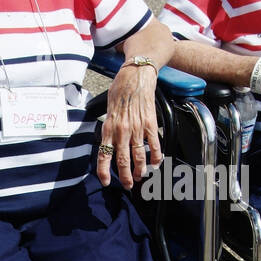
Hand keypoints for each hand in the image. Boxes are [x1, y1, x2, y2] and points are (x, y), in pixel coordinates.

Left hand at [97, 64, 161, 188]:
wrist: (135, 76)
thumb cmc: (120, 90)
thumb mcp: (107, 109)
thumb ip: (109, 127)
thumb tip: (108, 143)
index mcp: (108, 127)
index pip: (103, 155)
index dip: (104, 171)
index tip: (106, 182)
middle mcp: (121, 130)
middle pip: (122, 161)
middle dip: (125, 177)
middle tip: (128, 185)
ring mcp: (136, 128)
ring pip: (139, 156)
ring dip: (140, 170)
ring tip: (141, 176)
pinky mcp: (150, 124)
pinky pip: (154, 145)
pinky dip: (156, 157)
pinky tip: (156, 163)